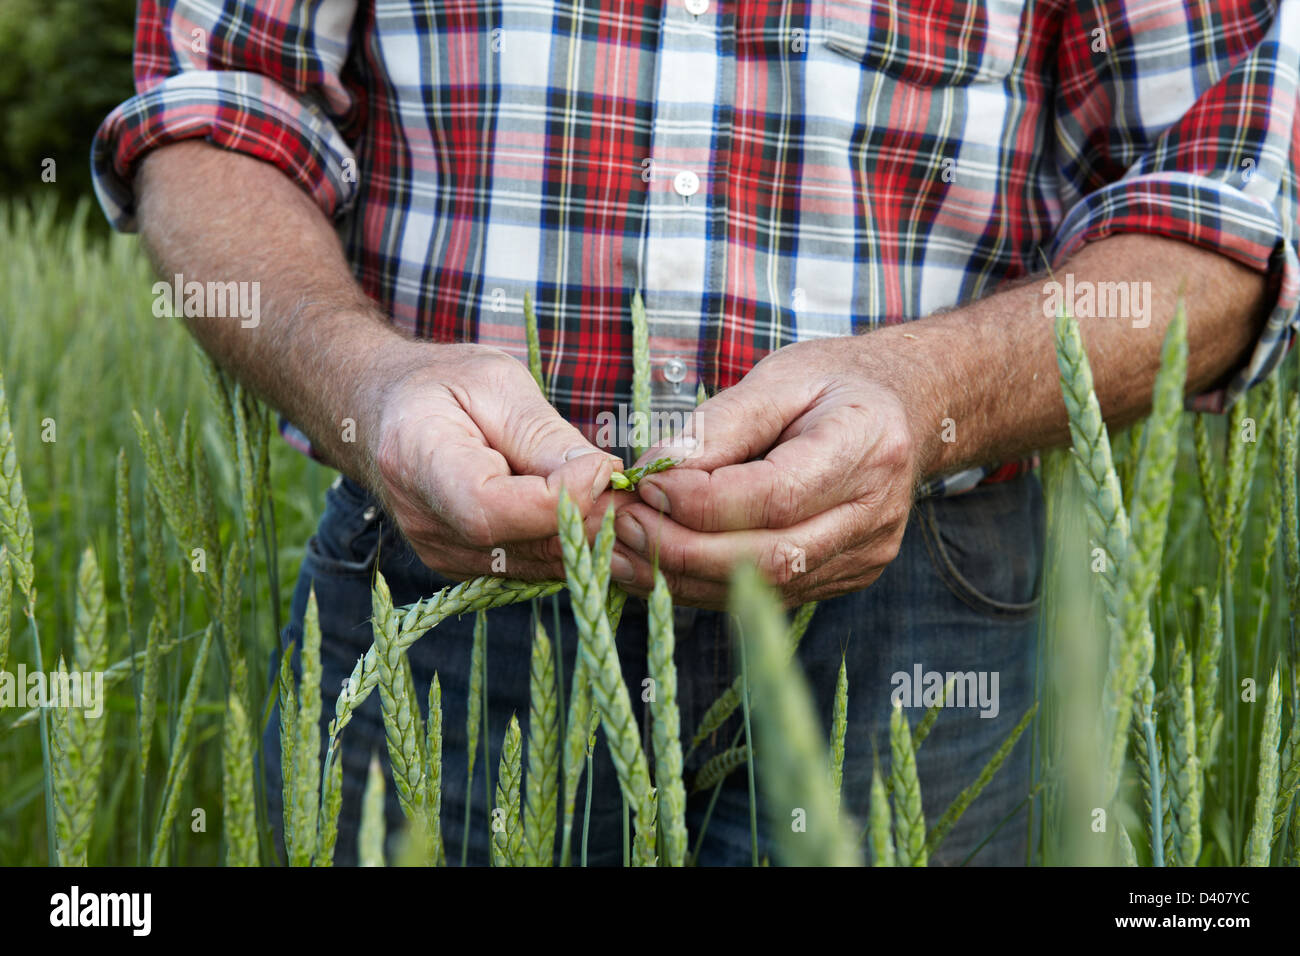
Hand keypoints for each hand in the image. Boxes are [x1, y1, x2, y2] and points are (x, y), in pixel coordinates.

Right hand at [366, 340, 619, 580]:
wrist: (390, 412)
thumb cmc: (444, 384)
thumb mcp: (496, 384)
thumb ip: (544, 436)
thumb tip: (601, 477)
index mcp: (416, 460)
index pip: (490, 507)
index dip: (556, 498)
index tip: (603, 466)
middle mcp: (424, 522)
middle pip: (521, 543)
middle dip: (590, 518)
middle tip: (636, 489)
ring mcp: (443, 553)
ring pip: (536, 563)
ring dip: (588, 535)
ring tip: (622, 496)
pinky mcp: (467, 567)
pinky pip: (532, 566)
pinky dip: (569, 542)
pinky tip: (594, 511)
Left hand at [610, 336, 937, 607]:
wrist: (904, 410)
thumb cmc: (833, 383)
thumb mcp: (778, 378)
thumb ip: (717, 426)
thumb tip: (653, 473)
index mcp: (868, 447)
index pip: (776, 495)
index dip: (702, 502)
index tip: (646, 485)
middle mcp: (874, 514)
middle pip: (769, 557)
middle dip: (682, 549)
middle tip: (621, 524)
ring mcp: (864, 555)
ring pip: (763, 588)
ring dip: (683, 576)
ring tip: (623, 550)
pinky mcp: (845, 578)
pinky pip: (767, 594)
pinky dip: (705, 584)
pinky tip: (658, 565)